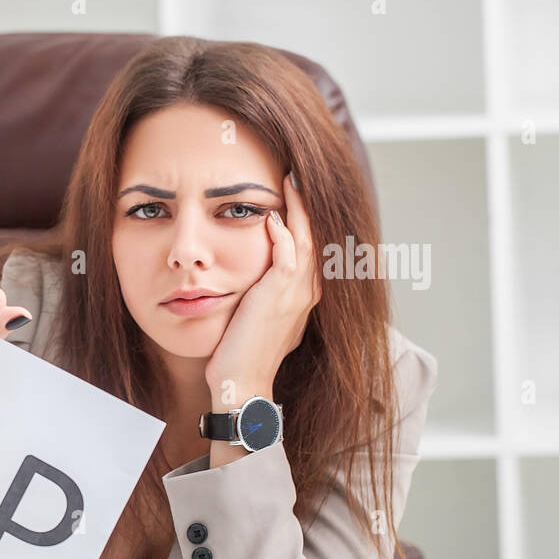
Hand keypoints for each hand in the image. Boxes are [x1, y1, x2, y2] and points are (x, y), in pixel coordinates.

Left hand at [204, 173, 319, 400]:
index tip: (295, 194)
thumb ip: (266, 295)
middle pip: (315, 236)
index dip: (307, 219)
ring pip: (306, 240)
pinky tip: (272, 216)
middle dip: (307, 205)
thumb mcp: (261, 318)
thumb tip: (258, 281)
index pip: (311, 247)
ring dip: (298, 209)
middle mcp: (307, 291)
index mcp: (305, 294)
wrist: (243, 382)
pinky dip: (283, 233)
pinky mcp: (279, 296)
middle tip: (297, 175)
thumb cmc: (245, 354)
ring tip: (290, 182)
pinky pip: (288, 255)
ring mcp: (296, 293)